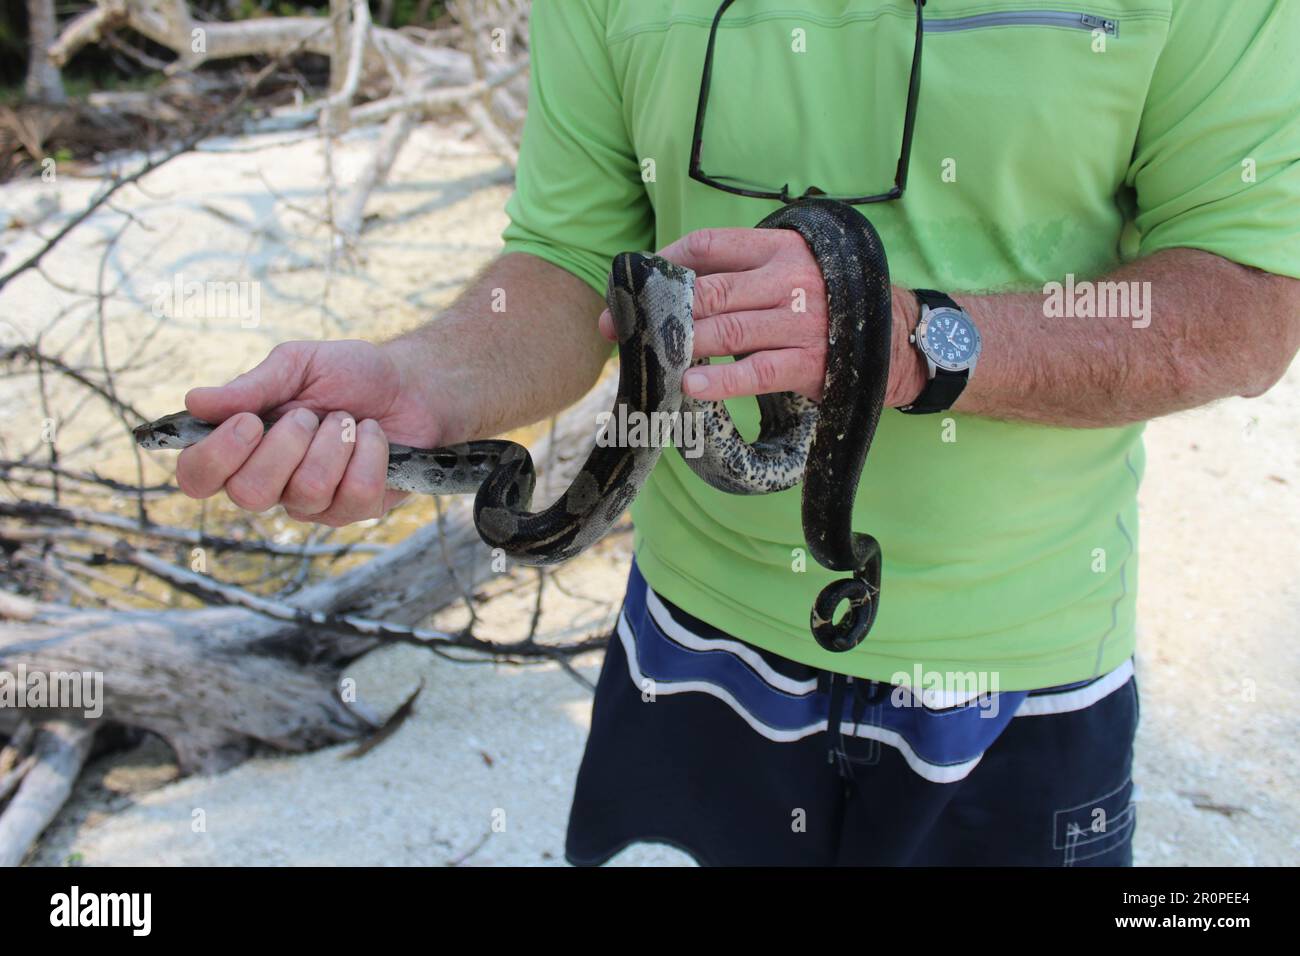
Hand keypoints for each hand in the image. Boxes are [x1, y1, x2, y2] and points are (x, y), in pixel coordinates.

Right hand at [176, 339, 435, 525]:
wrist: (412, 384)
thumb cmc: (350, 374)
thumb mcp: (298, 364)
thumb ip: (251, 386)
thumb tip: (195, 402)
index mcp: (243, 446)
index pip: (198, 477)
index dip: (215, 457)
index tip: (249, 422)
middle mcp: (271, 482)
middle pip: (249, 494)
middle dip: (285, 446)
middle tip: (309, 415)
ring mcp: (314, 502)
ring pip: (307, 492)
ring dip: (335, 443)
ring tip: (348, 419)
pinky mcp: (356, 509)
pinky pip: (355, 493)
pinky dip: (370, 452)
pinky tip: (374, 436)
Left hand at [599, 228, 925, 406]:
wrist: (895, 338)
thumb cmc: (825, 302)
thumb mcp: (789, 269)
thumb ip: (741, 270)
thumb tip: (671, 285)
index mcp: (779, 247)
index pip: (710, 244)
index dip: (665, 261)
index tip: (633, 281)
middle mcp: (789, 279)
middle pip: (710, 289)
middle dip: (659, 308)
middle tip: (620, 325)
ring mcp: (800, 322)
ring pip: (727, 329)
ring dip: (681, 343)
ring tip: (646, 354)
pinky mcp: (808, 363)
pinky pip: (756, 371)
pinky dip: (720, 379)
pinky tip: (690, 385)